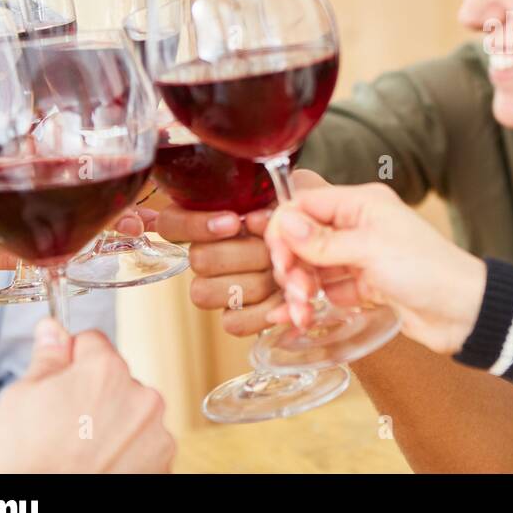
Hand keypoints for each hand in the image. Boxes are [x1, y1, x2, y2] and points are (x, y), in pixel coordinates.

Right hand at [0, 318, 174, 472]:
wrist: (45, 509)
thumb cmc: (27, 461)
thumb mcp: (20, 399)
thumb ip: (46, 359)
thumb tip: (51, 329)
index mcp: (105, 369)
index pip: (92, 342)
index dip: (71, 361)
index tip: (60, 381)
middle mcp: (140, 394)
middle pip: (116, 379)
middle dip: (95, 394)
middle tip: (65, 424)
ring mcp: (156, 430)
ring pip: (132, 412)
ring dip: (114, 423)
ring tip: (82, 449)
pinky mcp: (163, 460)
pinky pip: (145, 443)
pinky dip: (128, 451)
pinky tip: (101, 464)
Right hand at [163, 169, 329, 336]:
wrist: (339, 244)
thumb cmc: (315, 214)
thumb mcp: (301, 190)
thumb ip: (278, 194)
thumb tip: (255, 215)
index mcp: (214, 216)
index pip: (172, 223)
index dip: (196, 225)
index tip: (235, 222)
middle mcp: (210, 251)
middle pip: (197, 259)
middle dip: (244, 254)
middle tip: (275, 250)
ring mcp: (221, 286)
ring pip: (205, 292)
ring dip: (254, 283)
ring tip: (288, 274)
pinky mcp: (240, 315)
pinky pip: (232, 323)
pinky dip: (263, 313)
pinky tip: (288, 301)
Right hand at [264, 182, 486, 355]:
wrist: (462, 312)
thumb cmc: (427, 270)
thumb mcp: (371, 250)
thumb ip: (324, 240)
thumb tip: (285, 222)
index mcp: (361, 204)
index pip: (305, 204)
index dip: (285, 230)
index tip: (281, 259)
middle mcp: (356, 226)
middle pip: (302, 238)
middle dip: (292, 266)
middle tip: (297, 292)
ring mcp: (358, 257)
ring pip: (310, 267)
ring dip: (299, 290)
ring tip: (302, 314)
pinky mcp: (361, 285)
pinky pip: (324, 290)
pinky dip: (309, 303)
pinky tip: (298, 318)